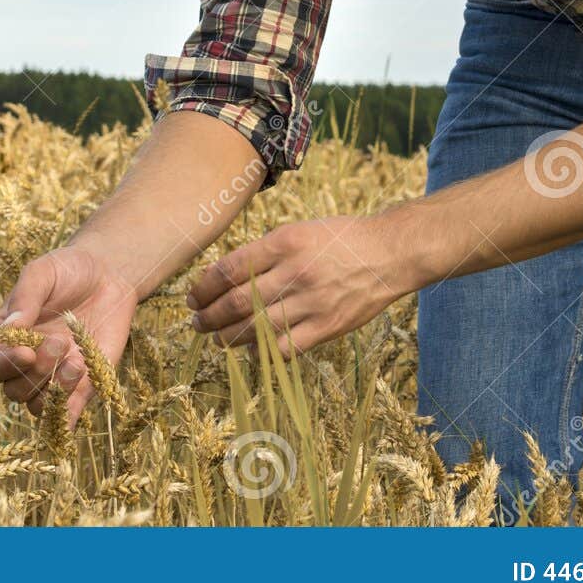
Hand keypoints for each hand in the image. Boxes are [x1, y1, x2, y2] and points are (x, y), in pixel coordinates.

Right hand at [0, 244, 137, 428]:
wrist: (109, 276)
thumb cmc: (68, 270)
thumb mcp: (43, 272)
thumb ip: (26, 297)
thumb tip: (11, 328)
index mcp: (7, 337)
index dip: (4, 364)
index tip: (27, 350)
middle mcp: (25, 362)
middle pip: (14, 390)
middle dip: (36, 372)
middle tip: (59, 342)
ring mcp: (52, 377)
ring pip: (38, 406)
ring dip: (55, 393)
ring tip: (77, 362)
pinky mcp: (81, 386)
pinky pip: (68, 414)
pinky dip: (71, 412)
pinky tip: (83, 388)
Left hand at [186, 215, 405, 357]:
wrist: (389, 252)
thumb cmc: (339, 238)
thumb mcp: (297, 231)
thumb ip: (264, 253)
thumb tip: (224, 275)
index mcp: (284, 243)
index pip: (229, 269)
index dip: (204, 287)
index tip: (193, 296)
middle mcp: (295, 272)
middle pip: (238, 302)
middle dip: (209, 316)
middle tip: (196, 321)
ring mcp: (312, 302)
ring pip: (257, 328)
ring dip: (229, 337)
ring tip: (216, 338)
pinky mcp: (328, 326)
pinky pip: (286, 347)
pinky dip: (264, 352)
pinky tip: (252, 351)